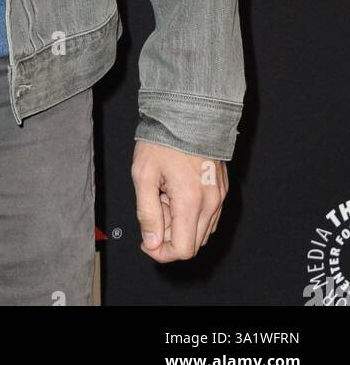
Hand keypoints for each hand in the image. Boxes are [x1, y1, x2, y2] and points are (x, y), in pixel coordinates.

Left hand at [131, 140, 227, 262]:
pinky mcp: (222, 188)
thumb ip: (147, 213)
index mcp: (191, 202)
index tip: (146, 241)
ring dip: (181, 224)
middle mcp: (211, 203)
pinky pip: (209, 216)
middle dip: (169, 235)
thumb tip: (151, 243)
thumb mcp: (143, 175)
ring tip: (165, 196)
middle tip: (154, 207)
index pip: (183, 250)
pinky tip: (177, 192)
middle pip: (193, 244)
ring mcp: (220, 196)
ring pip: (202, 232)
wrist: (188, 112)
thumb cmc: (163, 140)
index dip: (161, 252)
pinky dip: (192, 214)